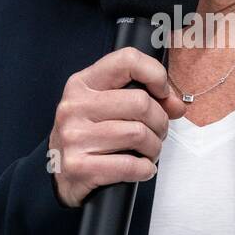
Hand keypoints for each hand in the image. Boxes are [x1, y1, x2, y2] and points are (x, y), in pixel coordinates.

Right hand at [47, 46, 186, 207]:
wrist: (58, 174)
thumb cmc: (88, 137)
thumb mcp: (106, 108)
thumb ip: (142, 99)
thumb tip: (177, 105)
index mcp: (83, 84)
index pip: (127, 60)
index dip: (155, 74)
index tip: (162, 92)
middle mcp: (75, 106)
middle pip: (141, 103)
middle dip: (160, 122)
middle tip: (158, 132)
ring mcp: (75, 137)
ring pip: (139, 134)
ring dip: (154, 148)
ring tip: (148, 152)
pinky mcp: (80, 166)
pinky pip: (130, 165)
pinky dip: (144, 169)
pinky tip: (141, 168)